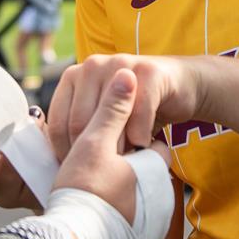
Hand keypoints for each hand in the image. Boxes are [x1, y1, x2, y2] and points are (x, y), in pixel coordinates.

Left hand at [47, 54, 201, 157]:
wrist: (180, 85)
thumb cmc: (136, 108)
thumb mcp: (104, 119)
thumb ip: (83, 130)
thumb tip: (60, 165)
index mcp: (73, 76)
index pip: (58, 123)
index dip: (67, 153)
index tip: (83, 173)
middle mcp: (92, 65)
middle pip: (81, 123)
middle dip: (94, 154)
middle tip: (107, 172)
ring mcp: (120, 65)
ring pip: (107, 119)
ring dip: (118, 148)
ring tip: (125, 162)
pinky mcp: (149, 71)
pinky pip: (139, 112)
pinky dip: (141, 136)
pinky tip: (145, 145)